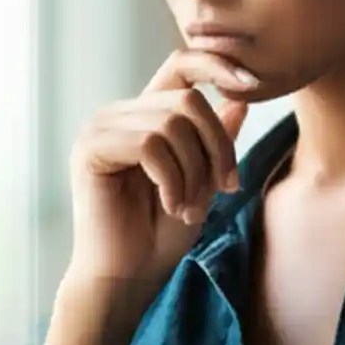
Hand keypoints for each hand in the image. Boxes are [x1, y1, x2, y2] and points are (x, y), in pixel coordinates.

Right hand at [65, 49, 258, 282]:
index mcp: (142, 116)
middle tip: (222, 190)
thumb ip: (214, 141)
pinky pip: (150, 145)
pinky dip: (172, 180)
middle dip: (217, 148)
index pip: (180, 65)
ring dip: (194, 172)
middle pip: (187, 100)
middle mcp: (117, 115)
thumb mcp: (202, 182)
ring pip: (172, 124)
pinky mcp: (91, 148)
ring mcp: (100, 128)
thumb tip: (240, 99)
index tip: (253, 84)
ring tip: (188, 208)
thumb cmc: (159, 237)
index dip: (217, 65)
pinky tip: (170, 207)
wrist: (126, 279)